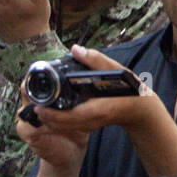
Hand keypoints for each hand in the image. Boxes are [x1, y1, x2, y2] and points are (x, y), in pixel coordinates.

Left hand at [20, 45, 176, 176]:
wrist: (143, 110)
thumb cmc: (132, 90)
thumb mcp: (118, 71)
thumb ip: (97, 60)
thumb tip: (75, 49)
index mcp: (99, 109)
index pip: (71, 116)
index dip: (53, 114)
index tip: (39, 107)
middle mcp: (93, 120)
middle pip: (64, 124)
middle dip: (47, 118)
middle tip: (33, 106)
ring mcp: (91, 124)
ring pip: (66, 127)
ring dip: (51, 120)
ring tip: (39, 108)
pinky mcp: (90, 124)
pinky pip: (71, 125)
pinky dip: (59, 121)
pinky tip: (52, 111)